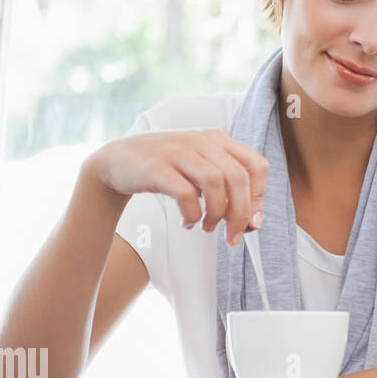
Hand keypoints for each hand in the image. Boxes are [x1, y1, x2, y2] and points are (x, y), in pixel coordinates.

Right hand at [86, 129, 268, 245]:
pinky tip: (187, 222)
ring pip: (215, 183)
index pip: (256, 166)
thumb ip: (228, 189)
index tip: (252, 222)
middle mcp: (201, 141)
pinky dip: (192, 213)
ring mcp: (178, 151)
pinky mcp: (156, 167)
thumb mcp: (202, 169)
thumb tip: (252, 223)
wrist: (117, 161)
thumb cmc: (168, 170)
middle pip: (238, 178)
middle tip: (233, 236)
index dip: (259, 197)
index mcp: (218, 141)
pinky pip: (185, 192)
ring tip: (208, 227)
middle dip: (241, 213)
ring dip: (217, 213)